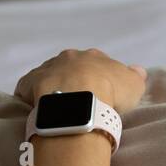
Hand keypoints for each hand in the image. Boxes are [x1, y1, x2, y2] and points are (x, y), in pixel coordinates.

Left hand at [14, 49, 147, 113]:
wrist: (79, 98)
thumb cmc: (110, 91)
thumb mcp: (134, 84)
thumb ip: (135, 76)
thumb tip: (138, 71)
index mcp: (93, 57)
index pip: (96, 64)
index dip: (98, 78)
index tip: (100, 92)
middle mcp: (68, 58)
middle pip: (70, 67)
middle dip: (73, 80)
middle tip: (79, 100)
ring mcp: (47, 68)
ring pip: (49, 76)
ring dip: (52, 88)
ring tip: (58, 108)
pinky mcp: (29, 83)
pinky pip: (27, 88)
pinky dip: (30, 96)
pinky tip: (37, 109)